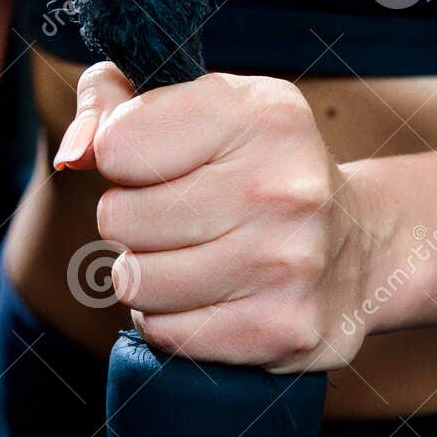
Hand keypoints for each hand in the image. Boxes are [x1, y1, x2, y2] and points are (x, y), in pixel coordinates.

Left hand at [54, 62, 374, 372]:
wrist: (362, 246)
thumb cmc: (258, 168)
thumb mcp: (204, 107)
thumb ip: (115, 103)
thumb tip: (74, 153)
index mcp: (264, 114)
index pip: (119, 144)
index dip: (122, 157)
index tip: (159, 162)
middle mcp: (283, 187)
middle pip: (118, 217)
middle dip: (132, 220)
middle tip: (181, 217)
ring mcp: (288, 264)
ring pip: (136, 281)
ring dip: (149, 275)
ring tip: (195, 257)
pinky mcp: (284, 330)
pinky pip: (167, 333)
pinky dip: (175, 320)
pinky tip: (215, 297)